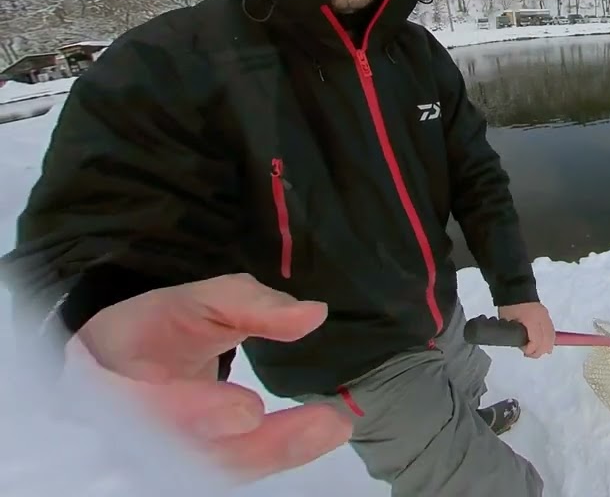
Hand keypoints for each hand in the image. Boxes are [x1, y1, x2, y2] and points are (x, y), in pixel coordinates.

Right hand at [68, 273, 352, 482]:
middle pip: (196, 453)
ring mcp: (162, 458)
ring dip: (281, 451)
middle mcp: (134, 433)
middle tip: (326, 422)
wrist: (125, 363)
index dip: (198, 414)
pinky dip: (278, 454)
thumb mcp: (195, 300)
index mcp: (116, 382)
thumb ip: (249, 304)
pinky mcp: (193, 466)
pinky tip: (319, 433)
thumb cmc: (157, 329)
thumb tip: (313, 314)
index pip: (151, 408)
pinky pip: (234, 469)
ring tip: (334, 424)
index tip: (249, 410)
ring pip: (221, 469)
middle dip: (262, 444)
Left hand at [497, 302, 554, 357]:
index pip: (537, 340)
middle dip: (540, 350)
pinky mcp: (546, 315)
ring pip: (552, 336)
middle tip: (529, 354)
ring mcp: (546, 316)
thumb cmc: (509, 305)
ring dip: (546, 346)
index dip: (531, 349)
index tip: (524, 352)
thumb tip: (521, 345)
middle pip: (547, 340)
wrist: (515, 287)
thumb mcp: (507, 321)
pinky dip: (549, 339)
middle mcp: (542, 318)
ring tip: (537, 351)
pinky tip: (544, 344)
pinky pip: (551, 330)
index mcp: (531, 319)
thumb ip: (515, 334)